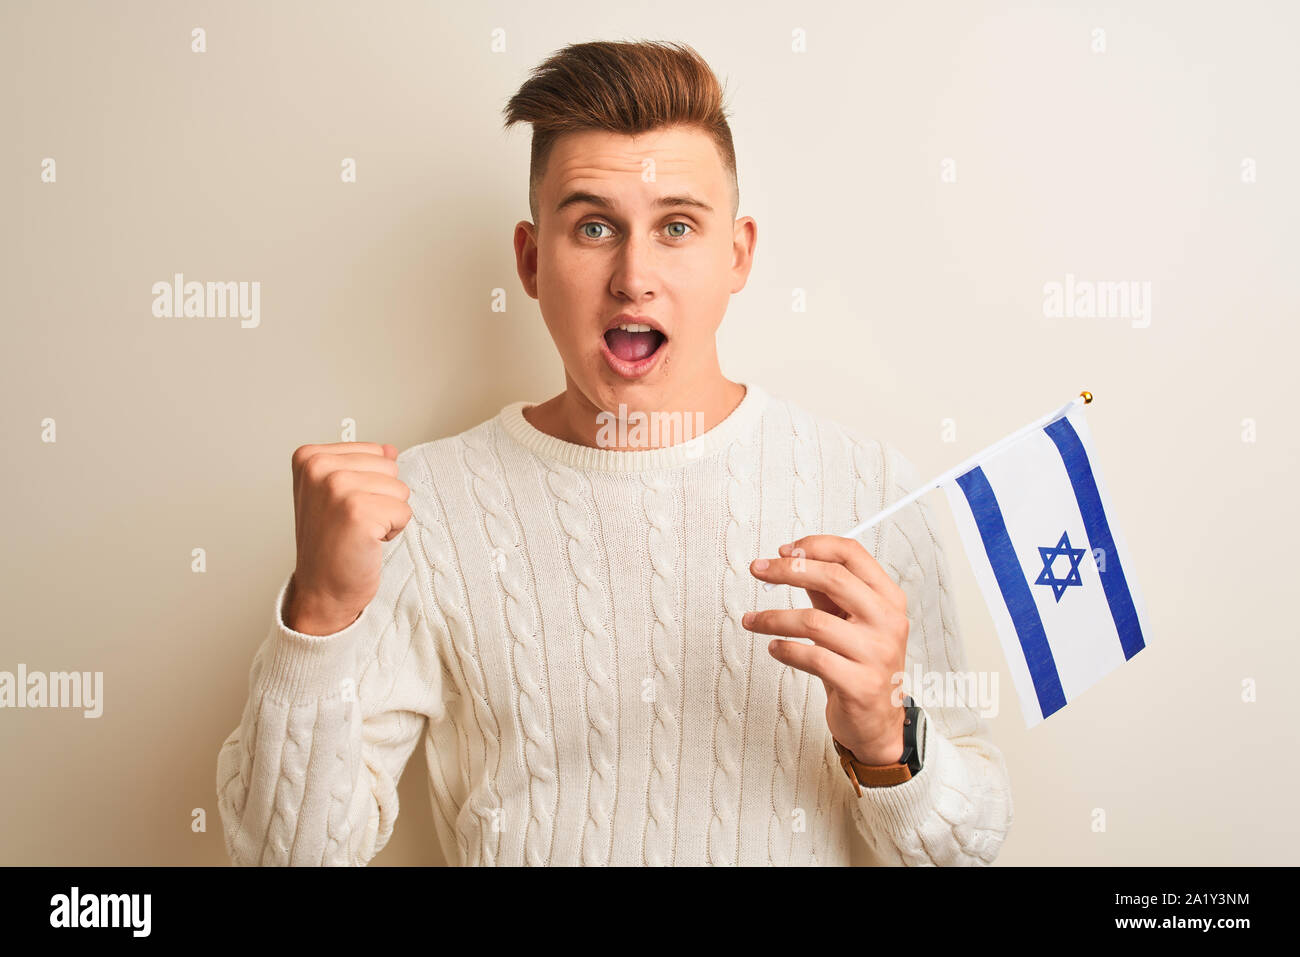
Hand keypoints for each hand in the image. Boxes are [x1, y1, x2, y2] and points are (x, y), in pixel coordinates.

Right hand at [286, 442, 411, 634]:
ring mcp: (337, 489)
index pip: (376, 451)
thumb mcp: (337, 495)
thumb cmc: (329, 545)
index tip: (343, 506)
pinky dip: (392, 532)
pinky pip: (404, 512)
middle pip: (390, 467)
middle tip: (353, 521)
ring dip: (387, 515)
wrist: (322, 590)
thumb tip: (389, 449)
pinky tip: (366, 542)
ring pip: (400, 489)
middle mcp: (319, 469)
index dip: (370, 482)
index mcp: (310, 457)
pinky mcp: (358, 513)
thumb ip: (362, 466)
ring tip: (359, 531)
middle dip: (381, 497)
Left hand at [744, 535, 909, 764]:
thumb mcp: (850, 620)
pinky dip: (785, 650)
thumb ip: (828, 591)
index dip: (814, 546)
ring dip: (774, 618)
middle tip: (758, 570)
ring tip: (753, 621)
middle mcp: (887, 622)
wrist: (879, 722)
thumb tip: (792, 559)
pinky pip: (812, 658)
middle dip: (787, 570)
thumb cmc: (862, 665)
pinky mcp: (860, 685)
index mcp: (888, 598)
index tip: (783, 550)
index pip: (852, 554)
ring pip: (814, 622)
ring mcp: (877, 654)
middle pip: (832, 579)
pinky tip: (774, 648)